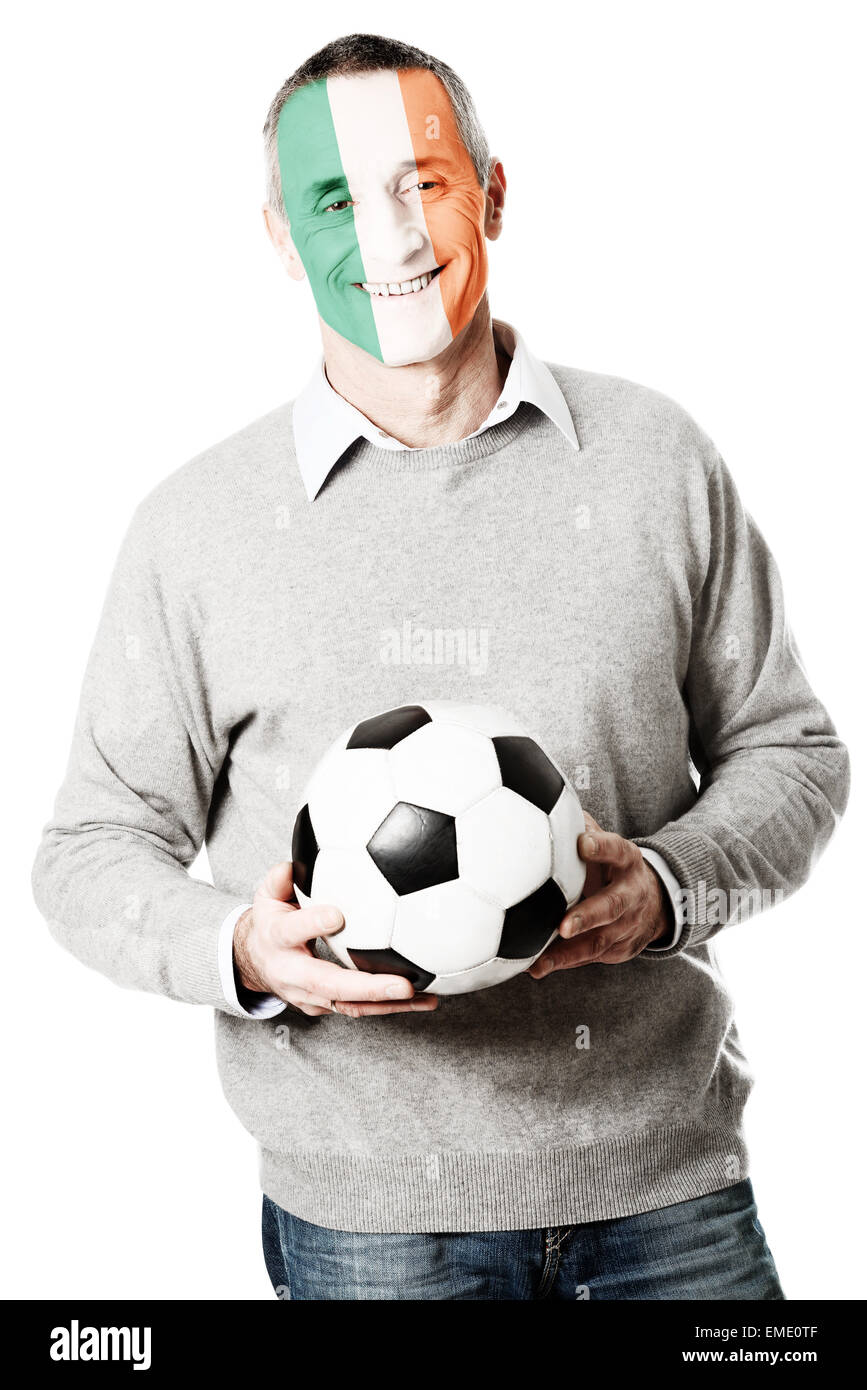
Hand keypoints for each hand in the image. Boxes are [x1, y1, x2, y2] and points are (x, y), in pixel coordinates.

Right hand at [233, 861, 439, 1018]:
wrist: (255, 963)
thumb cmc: (271, 922)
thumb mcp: (266, 897)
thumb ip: (280, 880)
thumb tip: (292, 864)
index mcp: (276, 940)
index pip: (291, 932)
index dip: (312, 924)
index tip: (338, 915)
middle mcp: (292, 974)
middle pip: (329, 985)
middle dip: (367, 987)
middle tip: (402, 985)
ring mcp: (309, 996)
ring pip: (349, 1005)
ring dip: (388, 1003)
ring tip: (424, 996)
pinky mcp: (325, 1007)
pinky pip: (359, 1009)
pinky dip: (391, 1006)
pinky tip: (424, 1000)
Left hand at [526, 812, 673, 977]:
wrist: (656, 902)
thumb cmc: (614, 865)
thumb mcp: (609, 843)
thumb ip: (584, 826)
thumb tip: (548, 797)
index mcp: (627, 861)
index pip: (617, 850)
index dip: (603, 847)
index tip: (583, 843)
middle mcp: (632, 894)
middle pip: (612, 906)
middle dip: (588, 917)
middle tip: (563, 926)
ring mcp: (628, 925)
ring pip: (600, 941)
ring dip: (568, 953)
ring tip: (539, 962)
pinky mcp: (620, 948)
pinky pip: (590, 957)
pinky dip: (564, 963)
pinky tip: (537, 968)